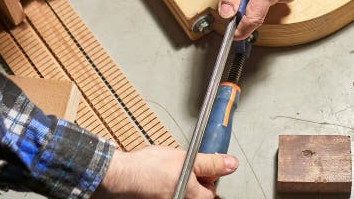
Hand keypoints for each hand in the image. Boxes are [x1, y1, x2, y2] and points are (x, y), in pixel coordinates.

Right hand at [92, 146, 237, 198]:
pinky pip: (168, 192)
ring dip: (179, 179)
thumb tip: (230, 164)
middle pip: (196, 193)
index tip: (200, 165)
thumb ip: (210, 163)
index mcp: (192, 196)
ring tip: (168, 169)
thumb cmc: (149, 168)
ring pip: (182, 191)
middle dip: (193, 178)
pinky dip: (167, 184)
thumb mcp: (186, 158)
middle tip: (183, 165)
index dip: (207, 174)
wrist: (122, 175)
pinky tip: (159, 175)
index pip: (210, 190)